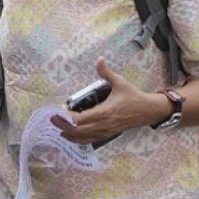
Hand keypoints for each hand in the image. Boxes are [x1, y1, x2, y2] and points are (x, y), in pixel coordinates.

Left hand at [50, 57, 170, 144]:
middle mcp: (104, 124)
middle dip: (63, 126)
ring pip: (83, 138)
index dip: (68, 117)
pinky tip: (71, 136)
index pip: (81, 119)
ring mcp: (106, 131)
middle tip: (51, 119)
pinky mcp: (108, 134)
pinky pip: (90, 140)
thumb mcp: (120, 82)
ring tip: (57, 128)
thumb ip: (106, 72)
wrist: (147, 111)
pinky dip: (78, 139)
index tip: (59, 110)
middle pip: (78, 131)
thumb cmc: (133, 96)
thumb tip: (99, 59)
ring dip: (69, 134)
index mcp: (105, 112)